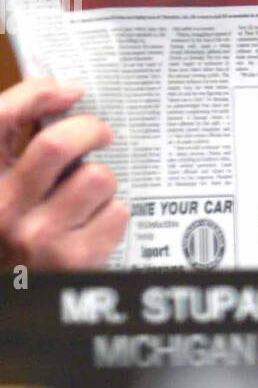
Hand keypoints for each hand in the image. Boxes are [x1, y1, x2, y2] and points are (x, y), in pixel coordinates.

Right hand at [0, 78, 128, 268]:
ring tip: (90, 193)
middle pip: (57, 144)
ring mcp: (38, 236)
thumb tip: (64, 94)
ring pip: (96, 177)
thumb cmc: (20, 230)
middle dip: (90, 129)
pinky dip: (113, 212)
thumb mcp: (8, 186)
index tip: (69, 90)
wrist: (27, 297)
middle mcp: (3, 208)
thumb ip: (21, 146)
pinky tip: (95, 223)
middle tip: (101, 132)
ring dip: (103, 179)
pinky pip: (116, 211)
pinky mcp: (74, 259)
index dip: (36, 94)